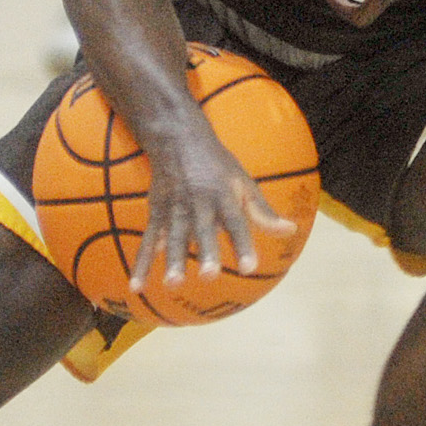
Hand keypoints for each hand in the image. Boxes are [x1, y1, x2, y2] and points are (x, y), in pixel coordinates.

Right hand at [130, 122, 292, 298]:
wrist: (177, 140)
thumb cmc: (217, 166)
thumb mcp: (243, 183)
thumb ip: (262, 212)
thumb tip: (290, 231)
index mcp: (224, 195)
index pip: (236, 222)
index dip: (243, 244)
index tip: (250, 268)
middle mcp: (199, 203)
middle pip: (203, 229)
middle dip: (205, 251)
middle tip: (209, 276)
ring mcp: (175, 209)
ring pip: (174, 236)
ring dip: (172, 260)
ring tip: (173, 283)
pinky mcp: (156, 214)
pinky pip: (147, 241)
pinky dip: (141, 263)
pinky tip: (136, 286)